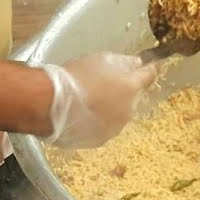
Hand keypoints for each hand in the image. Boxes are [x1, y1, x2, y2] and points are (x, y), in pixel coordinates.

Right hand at [41, 54, 156, 148]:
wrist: (50, 104)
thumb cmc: (74, 77)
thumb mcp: (100, 59)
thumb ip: (124, 62)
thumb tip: (137, 64)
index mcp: (130, 88)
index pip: (149, 76)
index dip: (149, 70)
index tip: (148, 67)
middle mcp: (128, 110)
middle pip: (132, 98)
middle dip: (123, 92)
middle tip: (103, 85)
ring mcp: (114, 128)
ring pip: (118, 115)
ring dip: (110, 108)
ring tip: (88, 101)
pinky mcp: (100, 140)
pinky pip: (104, 128)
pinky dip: (97, 122)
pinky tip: (82, 114)